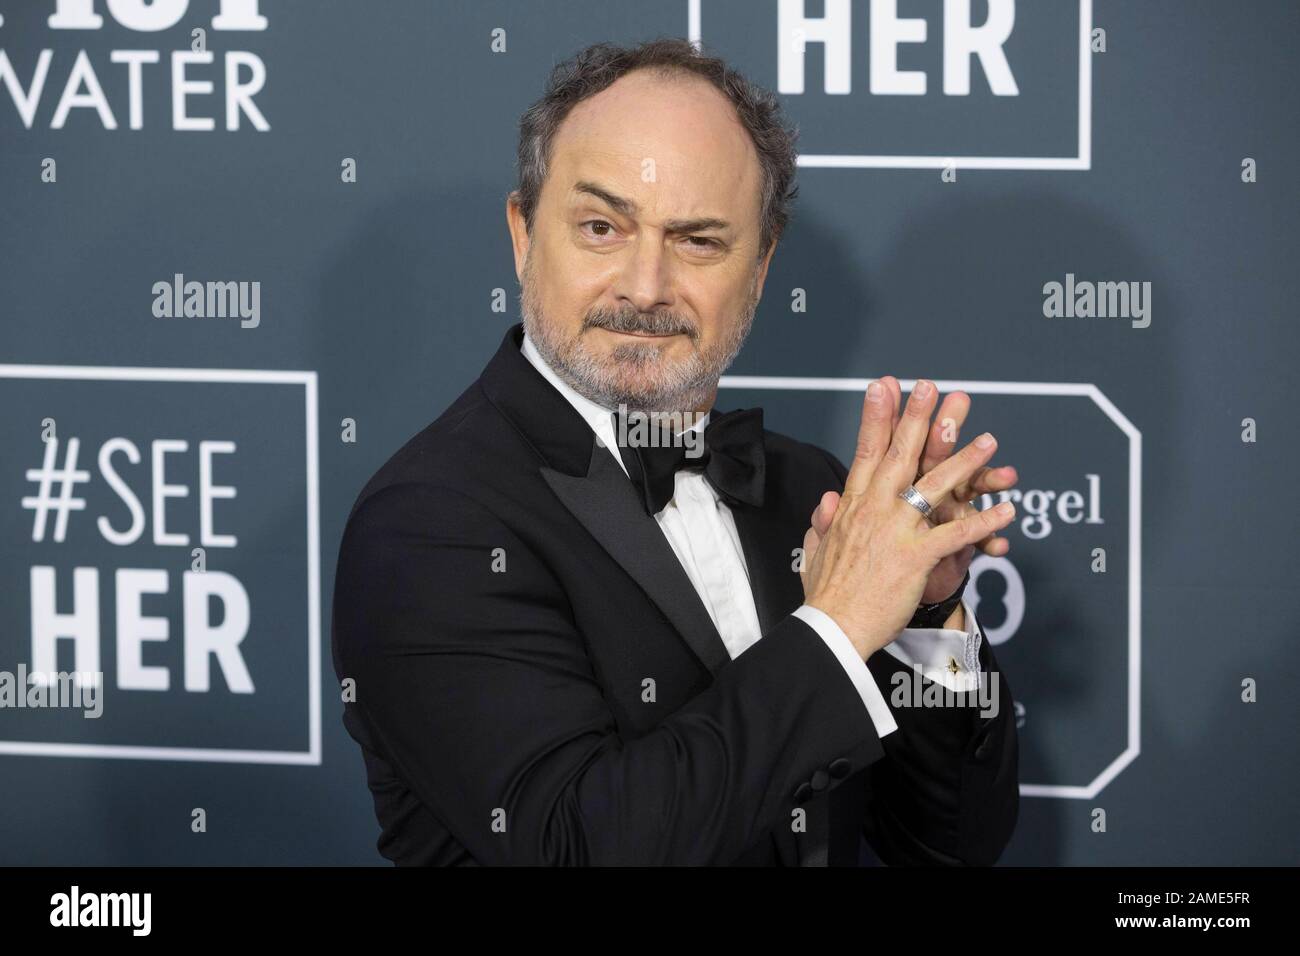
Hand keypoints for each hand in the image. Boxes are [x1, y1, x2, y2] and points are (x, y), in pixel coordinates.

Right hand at [799, 378, 1016, 659]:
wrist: (830, 628)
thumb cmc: (825, 596)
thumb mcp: (815, 552)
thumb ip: (823, 523)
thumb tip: (828, 501)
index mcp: (851, 508)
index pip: (865, 452)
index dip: (876, 417)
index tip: (883, 386)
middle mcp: (873, 510)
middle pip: (900, 455)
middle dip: (917, 417)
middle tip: (932, 387)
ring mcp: (895, 531)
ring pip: (934, 486)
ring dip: (965, 461)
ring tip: (989, 440)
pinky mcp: (915, 557)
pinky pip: (955, 534)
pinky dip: (983, 522)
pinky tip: (1007, 511)